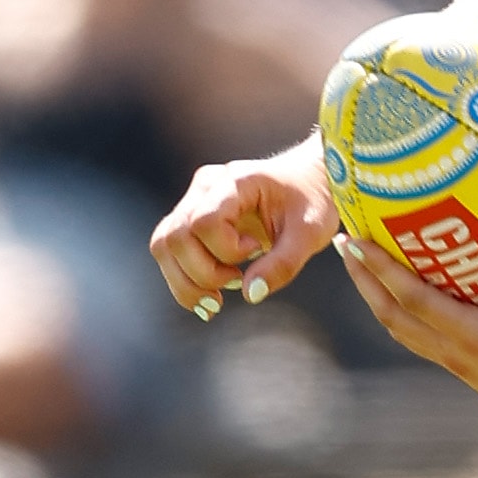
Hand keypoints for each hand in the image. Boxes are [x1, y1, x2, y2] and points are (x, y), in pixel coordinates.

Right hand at [150, 137, 338, 318]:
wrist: (311, 179)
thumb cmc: (314, 201)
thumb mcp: (311, 233)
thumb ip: (283, 264)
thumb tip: (250, 296)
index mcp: (237, 181)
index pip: (205, 221)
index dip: (226, 249)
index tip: (256, 250)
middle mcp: (206, 185)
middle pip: (175, 236)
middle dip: (202, 273)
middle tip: (236, 282)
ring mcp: (194, 199)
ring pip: (164, 245)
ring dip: (186, 280)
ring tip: (217, 298)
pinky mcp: (190, 216)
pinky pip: (169, 249)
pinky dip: (184, 277)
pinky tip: (208, 295)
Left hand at [336, 221, 477, 462]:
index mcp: (474, 338)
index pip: (415, 300)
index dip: (382, 270)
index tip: (356, 241)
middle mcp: (455, 351)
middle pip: (390, 316)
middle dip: (363, 280)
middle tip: (345, 242)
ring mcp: (456, 362)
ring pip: (399, 328)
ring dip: (376, 297)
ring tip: (364, 266)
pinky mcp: (464, 367)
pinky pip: (420, 336)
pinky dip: (403, 312)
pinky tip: (411, 294)